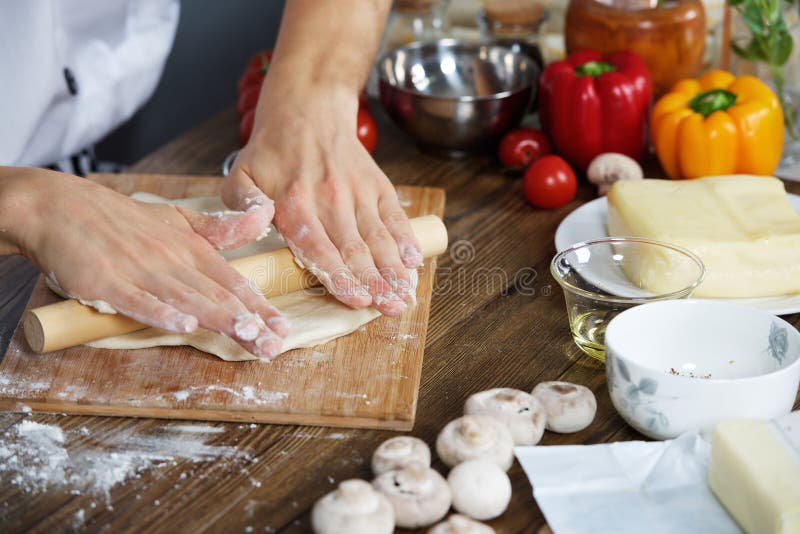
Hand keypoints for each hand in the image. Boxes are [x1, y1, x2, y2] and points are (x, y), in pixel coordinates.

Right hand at [5, 168, 289, 358]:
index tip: (282, 328)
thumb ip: (220, 229)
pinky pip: (137, 301)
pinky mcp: (107, 282)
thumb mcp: (177, 219)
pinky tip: (183, 326)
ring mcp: (140, 270)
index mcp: (191, 249)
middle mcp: (172, 259)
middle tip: (274, 345)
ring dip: (217, 318)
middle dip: (248, 321)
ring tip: (246, 335)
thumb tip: (263, 217)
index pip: (232, 281)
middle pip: (215, 295)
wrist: (60, 206)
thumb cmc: (121, 219)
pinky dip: (161, 313)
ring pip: (186, 299)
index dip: (258, 305)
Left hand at [221, 88, 422, 316]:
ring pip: (378, 237)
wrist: (309, 109)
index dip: (339, 275)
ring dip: (393, 269)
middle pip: (355, 248)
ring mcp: (357, 192)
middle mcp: (329, 199)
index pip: (319, 247)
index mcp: (294, 203)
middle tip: (390, 308)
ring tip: (403, 296)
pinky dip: (406, 239)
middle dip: (374, 282)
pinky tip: (414, 262)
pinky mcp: (376, 186)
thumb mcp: (241, 174)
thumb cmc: (272, 152)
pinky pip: (395, 216)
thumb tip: (254, 224)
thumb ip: (241, 205)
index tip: (355, 298)